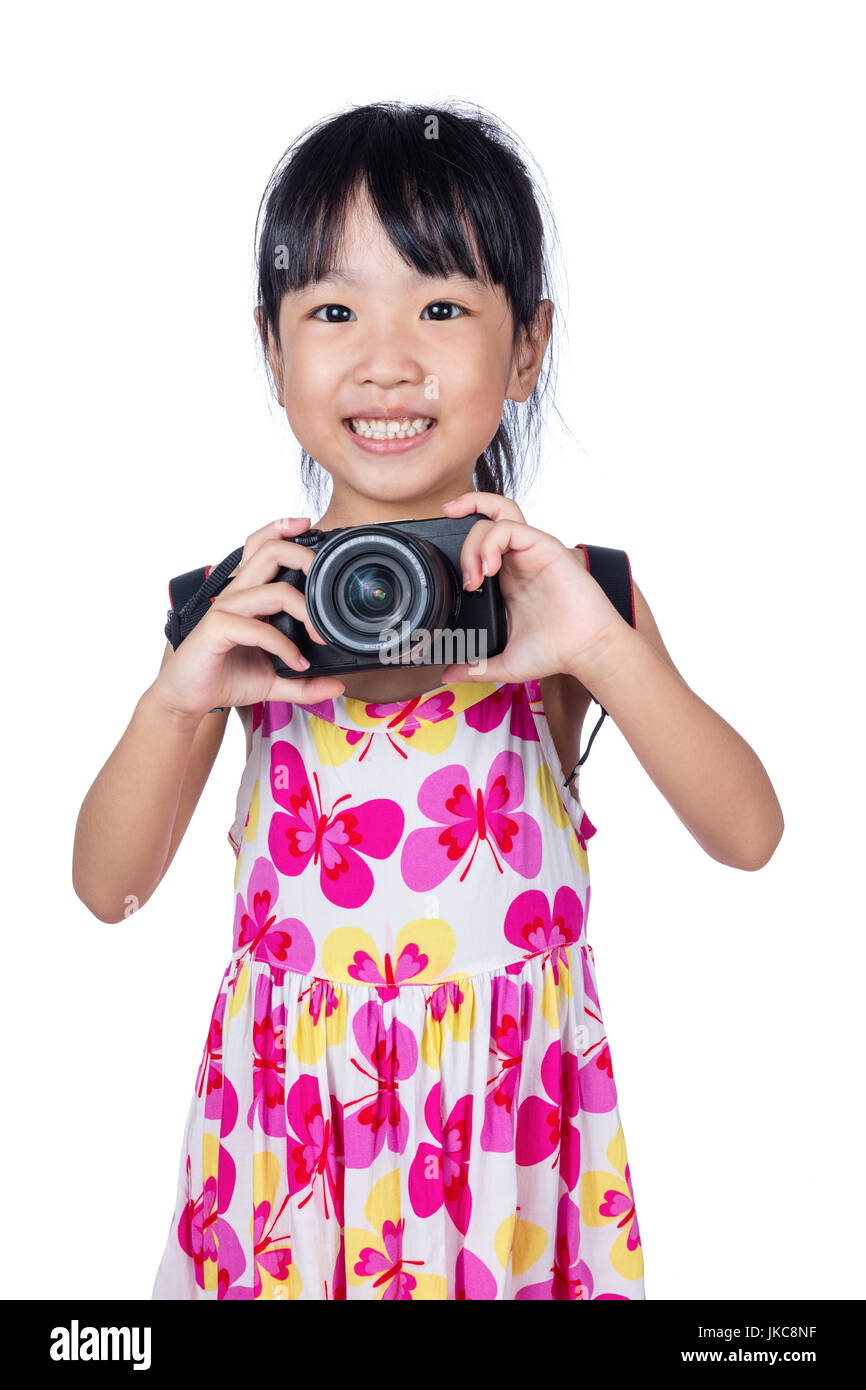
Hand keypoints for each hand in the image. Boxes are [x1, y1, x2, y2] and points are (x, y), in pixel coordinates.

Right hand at [151, 516, 346, 719]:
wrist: (188, 698)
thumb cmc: (226, 677)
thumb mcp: (274, 680)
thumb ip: (305, 682)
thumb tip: (338, 686)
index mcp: (249, 593)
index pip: (263, 546)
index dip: (283, 528)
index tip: (310, 525)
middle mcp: (237, 593)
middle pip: (270, 551)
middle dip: (305, 557)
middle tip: (328, 585)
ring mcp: (225, 609)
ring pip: (274, 590)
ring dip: (305, 612)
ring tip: (320, 638)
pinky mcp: (216, 629)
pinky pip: (259, 629)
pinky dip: (284, 647)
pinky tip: (296, 663)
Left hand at [438, 492, 629, 684]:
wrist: (585, 650)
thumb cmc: (555, 651)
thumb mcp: (504, 661)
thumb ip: (475, 666)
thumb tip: (447, 675)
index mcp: (507, 579)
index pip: (481, 541)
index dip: (459, 538)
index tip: (440, 559)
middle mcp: (517, 560)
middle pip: (487, 516)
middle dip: (463, 515)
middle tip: (454, 546)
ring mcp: (530, 552)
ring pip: (497, 516)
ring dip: (475, 539)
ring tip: (473, 573)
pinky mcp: (544, 547)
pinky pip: (511, 527)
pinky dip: (491, 542)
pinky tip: (489, 570)